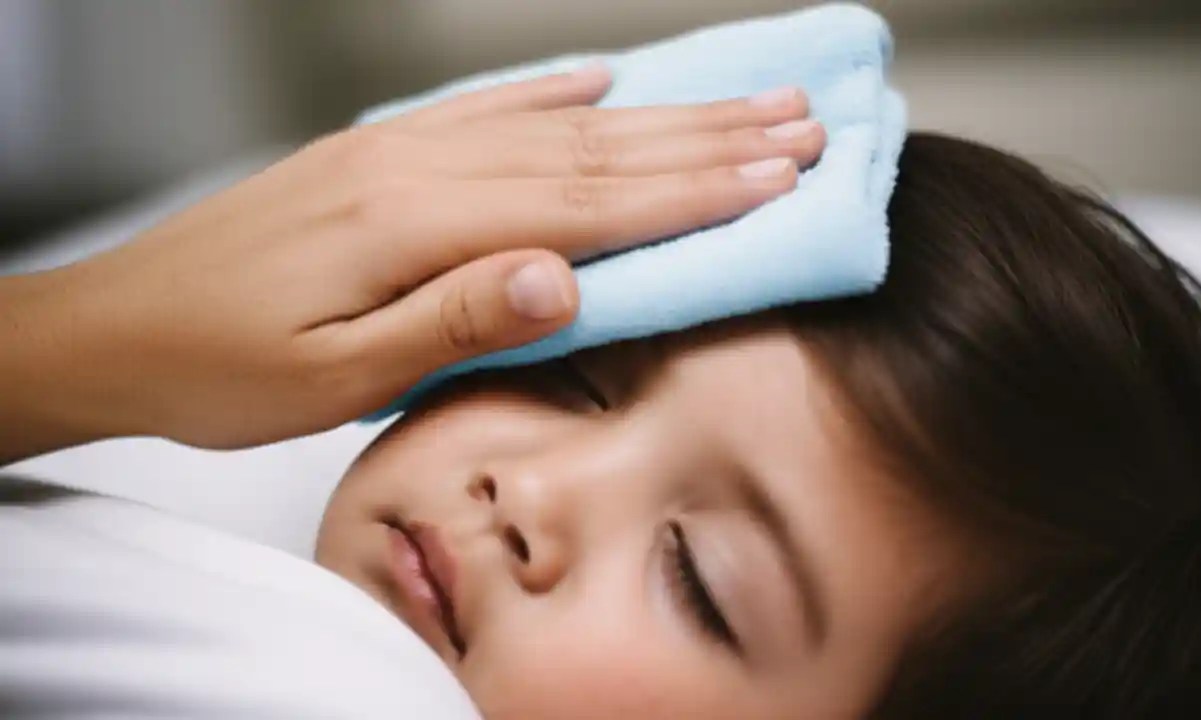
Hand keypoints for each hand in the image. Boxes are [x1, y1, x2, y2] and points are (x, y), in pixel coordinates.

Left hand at [1, 66, 824, 456]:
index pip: (587, 204)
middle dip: (705, 140)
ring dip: (653, 115)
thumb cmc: (218, 368)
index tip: (780, 176)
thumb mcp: (330, 376)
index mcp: (417, 226)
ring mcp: (396, 153)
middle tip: (798, 126)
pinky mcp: (374, 156)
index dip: (692, 190)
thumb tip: (562, 278)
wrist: (112, 327)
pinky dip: (549, 93)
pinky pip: (480, 110)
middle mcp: (417, 170)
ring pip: (551, 126)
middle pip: (590, 150)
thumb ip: (450, 320)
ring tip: (736, 102)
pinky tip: (598, 81)